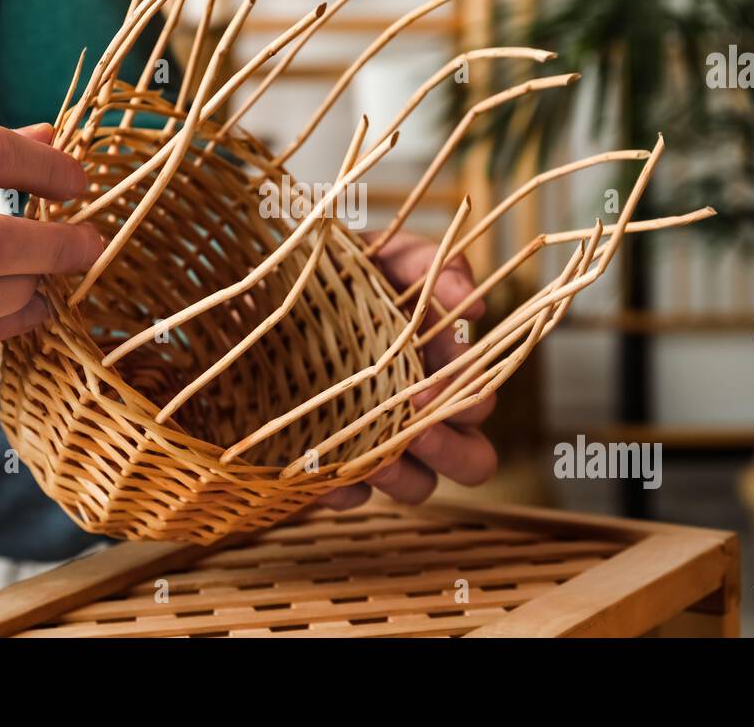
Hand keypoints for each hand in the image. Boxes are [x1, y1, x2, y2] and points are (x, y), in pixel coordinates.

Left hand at [320, 230, 495, 508]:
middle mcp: (422, 412)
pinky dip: (341, 493)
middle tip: (415, 427)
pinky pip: (350, 498)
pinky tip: (319, 475)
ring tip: (370, 458)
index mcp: (446, 368)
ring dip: (402, 478)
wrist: (275, 286)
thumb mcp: (387, 254)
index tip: (428, 388)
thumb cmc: (347, 271)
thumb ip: (433, 267)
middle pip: (471, 460)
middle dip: (450, 450)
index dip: (465, 400)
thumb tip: (475, 304)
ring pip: (418, 487)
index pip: (478, 402)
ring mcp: (381, 441)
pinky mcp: (335, 463)